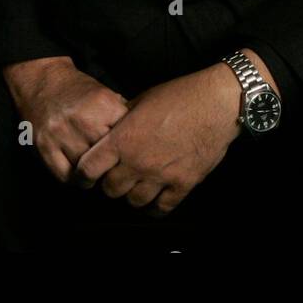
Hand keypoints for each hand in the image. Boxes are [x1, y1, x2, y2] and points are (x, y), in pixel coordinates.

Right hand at [2, 57, 129, 183]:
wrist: (44, 82)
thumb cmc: (80, 90)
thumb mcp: (106, 94)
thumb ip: (121, 115)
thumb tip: (138, 137)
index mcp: (103, 104)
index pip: (125, 135)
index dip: (130, 146)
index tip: (132, 152)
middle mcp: (82, 119)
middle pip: (106, 153)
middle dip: (113, 161)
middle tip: (117, 167)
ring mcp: (61, 135)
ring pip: (86, 168)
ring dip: (95, 174)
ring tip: (101, 173)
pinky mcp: (44, 147)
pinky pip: (64, 175)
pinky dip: (75, 180)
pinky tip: (82, 176)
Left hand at [72, 62, 242, 213]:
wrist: (218, 101)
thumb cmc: (182, 95)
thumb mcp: (144, 98)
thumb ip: (124, 118)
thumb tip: (112, 128)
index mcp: (124, 138)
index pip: (88, 169)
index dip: (83, 174)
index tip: (86, 176)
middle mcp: (138, 161)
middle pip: (110, 189)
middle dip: (111, 183)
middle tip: (118, 176)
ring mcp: (161, 175)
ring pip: (134, 201)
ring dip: (133, 194)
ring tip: (139, 185)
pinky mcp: (183, 183)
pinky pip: (162, 208)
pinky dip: (156, 206)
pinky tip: (157, 198)